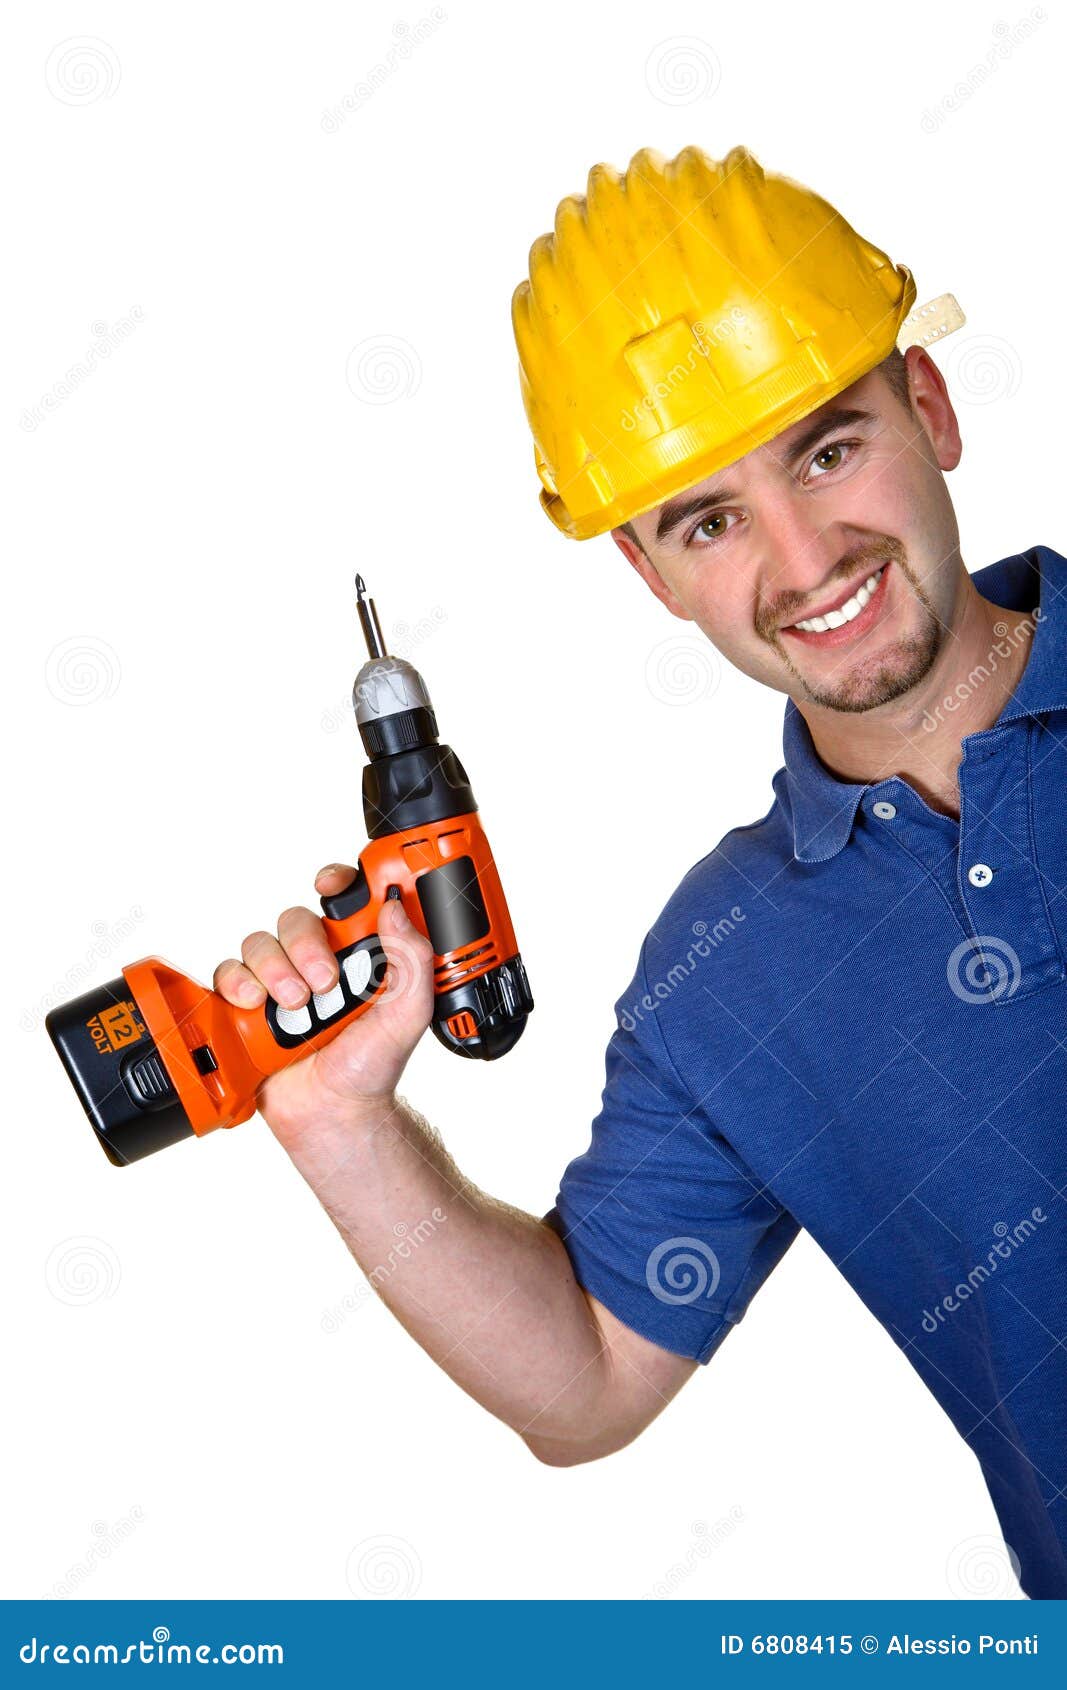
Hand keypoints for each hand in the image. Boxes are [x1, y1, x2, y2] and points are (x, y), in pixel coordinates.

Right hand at [212, 864, 433, 1150]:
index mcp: (356, 955)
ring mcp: (278, 983)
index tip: (332, 883)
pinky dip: (238, 984)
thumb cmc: (370, 1068)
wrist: (333, 1113)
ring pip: (260, 943)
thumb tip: (394, 908)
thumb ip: (412, 960)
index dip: (336, 881)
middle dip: (305, 945)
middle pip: (295, 919)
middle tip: (325, 983)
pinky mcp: (247, 1006)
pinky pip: (228, 973)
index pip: (342, 900)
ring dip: (275, 969)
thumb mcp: (408, 1013)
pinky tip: (255, 1005)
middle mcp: (315, 962)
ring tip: (295, 1005)